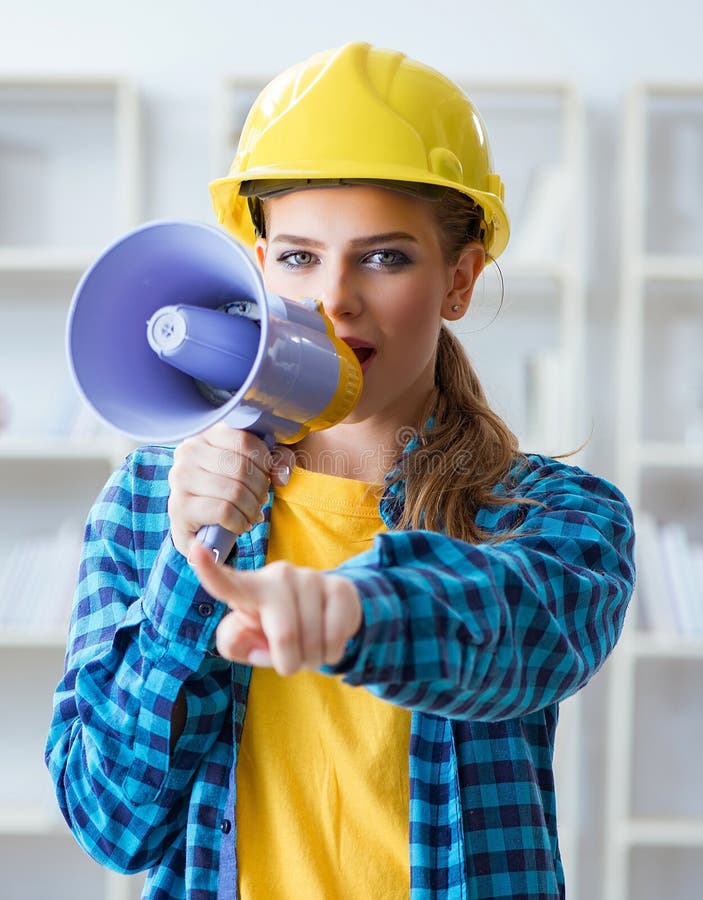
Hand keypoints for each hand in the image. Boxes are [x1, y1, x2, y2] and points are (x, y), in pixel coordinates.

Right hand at [167, 423, 292, 558]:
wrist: (199, 529)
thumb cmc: (228, 492)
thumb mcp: (255, 469)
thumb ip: (277, 460)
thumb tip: (281, 475)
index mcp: (206, 433)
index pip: (245, 440)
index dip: (264, 462)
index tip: (265, 476)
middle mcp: (188, 450)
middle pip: (241, 468)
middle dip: (259, 489)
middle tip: (260, 501)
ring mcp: (180, 478)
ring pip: (234, 491)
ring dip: (252, 508)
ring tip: (251, 514)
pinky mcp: (180, 506)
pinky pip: (224, 511)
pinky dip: (240, 521)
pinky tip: (240, 525)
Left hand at [189, 542, 362, 675]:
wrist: (324, 618)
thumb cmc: (276, 630)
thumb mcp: (250, 641)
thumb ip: (235, 643)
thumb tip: (248, 636)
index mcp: (249, 589)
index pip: (226, 582)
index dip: (209, 569)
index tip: (195, 549)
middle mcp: (279, 576)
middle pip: (285, 635)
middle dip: (289, 662)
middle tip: (291, 660)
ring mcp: (311, 578)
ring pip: (313, 640)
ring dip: (312, 659)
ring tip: (309, 647)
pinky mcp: (340, 587)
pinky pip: (337, 635)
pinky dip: (332, 651)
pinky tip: (328, 639)